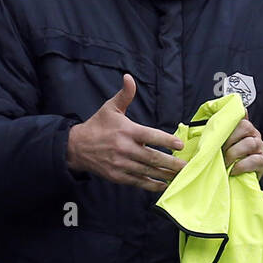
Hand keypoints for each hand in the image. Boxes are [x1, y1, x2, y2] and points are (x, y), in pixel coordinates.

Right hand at [66, 73, 185, 190]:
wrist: (77, 147)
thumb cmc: (98, 126)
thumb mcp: (110, 108)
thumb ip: (124, 95)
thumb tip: (129, 78)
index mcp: (126, 131)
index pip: (150, 136)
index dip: (166, 141)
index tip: (180, 145)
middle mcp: (124, 148)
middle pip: (152, 157)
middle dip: (171, 163)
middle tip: (185, 166)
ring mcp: (121, 164)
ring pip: (147, 171)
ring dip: (164, 175)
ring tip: (179, 176)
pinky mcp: (117, 176)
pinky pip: (138, 182)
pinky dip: (151, 185)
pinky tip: (163, 185)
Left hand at [222, 117, 262, 178]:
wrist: (235, 181)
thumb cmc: (226, 161)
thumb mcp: (220, 145)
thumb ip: (219, 131)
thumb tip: (214, 112)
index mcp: (244, 128)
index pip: (240, 116)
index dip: (230, 122)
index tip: (220, 130)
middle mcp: (254, 135)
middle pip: (246, 126)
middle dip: (230, 139)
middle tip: (220, 151)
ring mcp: (260, 147)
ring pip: (250, 143)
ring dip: (234, 153)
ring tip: (225, 163)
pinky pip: (255, 160)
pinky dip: (241, 165)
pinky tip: (233, 170)